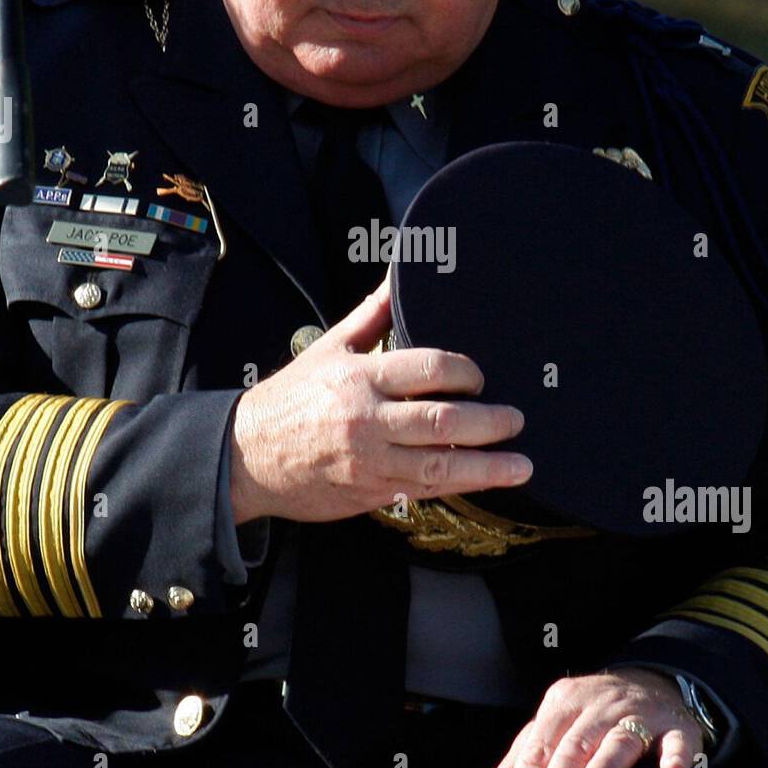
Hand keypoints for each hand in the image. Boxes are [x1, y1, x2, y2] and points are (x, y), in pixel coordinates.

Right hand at [229, 272, 531, 523]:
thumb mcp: (329, 349)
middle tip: (516, 418)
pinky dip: (458, 486)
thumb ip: (371, 315)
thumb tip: (398, 273)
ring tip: (521, 465)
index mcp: (358, 377)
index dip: (463, 373)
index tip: (480, 377)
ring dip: (487, 467)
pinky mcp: (369, 493)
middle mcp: (366, 420)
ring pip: (439, 467)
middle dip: (488, 422)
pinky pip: (423, 491)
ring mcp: (370, 462)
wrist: (246, 457)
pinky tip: (486, 482)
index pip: (426, 370)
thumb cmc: (292, 398)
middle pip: (441, 422)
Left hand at [475, 666, 704, 767]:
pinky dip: (676, 755)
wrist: (651, 685)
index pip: (538, 749)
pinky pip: (677, 741)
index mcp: (564, 703)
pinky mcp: (677, 728)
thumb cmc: (590, 720)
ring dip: (603, 767)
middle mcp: (600, 705)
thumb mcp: (552, 732)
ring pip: (618, 741)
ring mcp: (639, 714)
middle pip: (571, 749)